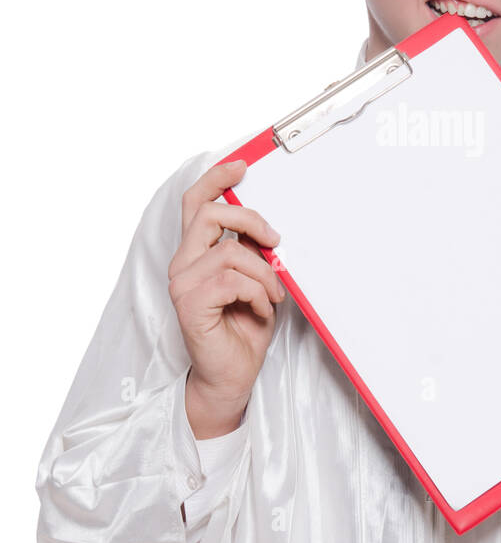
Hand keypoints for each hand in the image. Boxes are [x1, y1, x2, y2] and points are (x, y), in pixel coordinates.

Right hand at [168, 158, 285, 434]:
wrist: (232, 376)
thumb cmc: (243, 330)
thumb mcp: (256, 282)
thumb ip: (253, 254)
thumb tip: (268, 231)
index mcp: (195, 254)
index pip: (195, 204)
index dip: (215, 180)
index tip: (240, 166)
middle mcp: (183, 264)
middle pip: (209, 214)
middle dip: (250, 219)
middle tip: (275, 241)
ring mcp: (183, 283)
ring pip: (230, 252)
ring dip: (263, 273)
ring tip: (272, 296)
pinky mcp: (190, 304)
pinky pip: (232, 280)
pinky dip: (257, 293)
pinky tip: (261, 309)